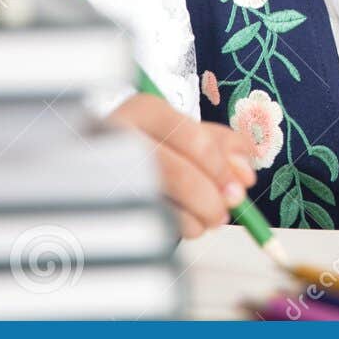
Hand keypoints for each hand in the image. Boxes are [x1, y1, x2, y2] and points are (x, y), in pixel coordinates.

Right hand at [108, 92, 257, 237]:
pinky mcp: (103, 201)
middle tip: (228, 209)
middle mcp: (120, 136)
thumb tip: (246, 175)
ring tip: (209, 218)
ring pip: (164, 203)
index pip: (195, 141)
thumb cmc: (149, 144)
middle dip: (213, 199)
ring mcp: (106, 170)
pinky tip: (186, 222)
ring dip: (199, 217)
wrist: (92, 162)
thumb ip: (221, 146)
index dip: (223, 170)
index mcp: (146, 110)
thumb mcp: (185, 132)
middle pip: (180, 174)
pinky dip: (179, 228)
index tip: (241, 187)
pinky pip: (151, 221)